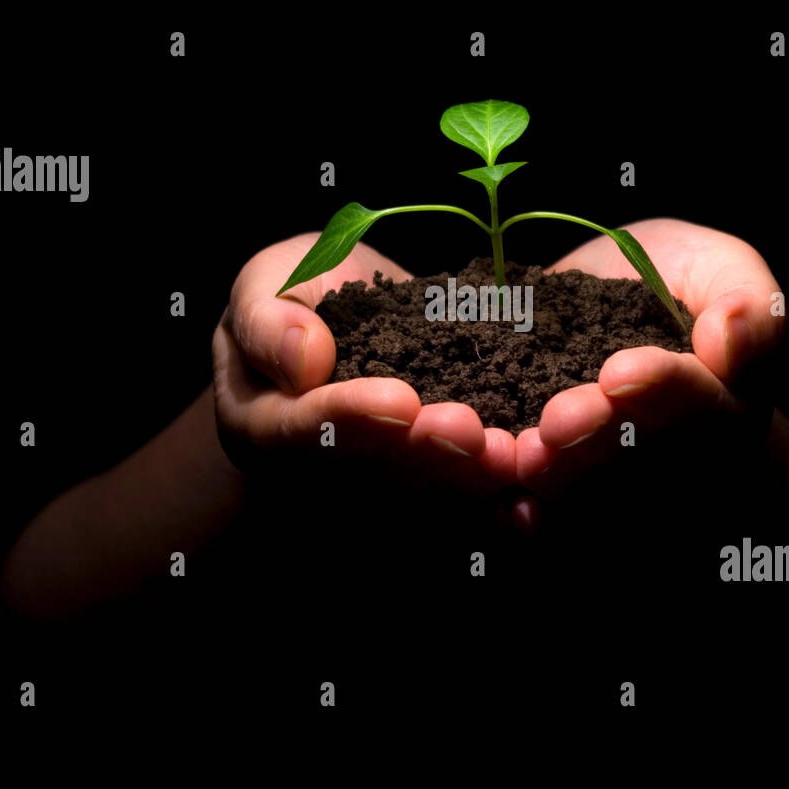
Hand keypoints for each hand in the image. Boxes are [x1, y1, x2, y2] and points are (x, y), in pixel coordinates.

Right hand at [211, 234, 517, 492]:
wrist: (348, 313)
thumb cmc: (296, 290)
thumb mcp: (267, 282)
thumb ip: (268, 320)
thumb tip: (304, 361)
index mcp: (260, 426)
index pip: (298, 432)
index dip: (351, 419)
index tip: (402, 401)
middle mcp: (311, 477)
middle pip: (365, 479)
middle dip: (423, 457)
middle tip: (471, 432)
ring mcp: (367, 489)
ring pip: (416, 501)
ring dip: (466, 482)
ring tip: (510, 455)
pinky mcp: (422, 488)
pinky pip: (457, 505)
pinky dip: (494, 505)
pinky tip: (528, 497)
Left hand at [515, 218, 785, 496]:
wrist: (616, 298)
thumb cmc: (682, 280)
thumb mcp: (724, 268)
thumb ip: (751, 305)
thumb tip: (727, 342)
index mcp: (725, 407)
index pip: (704, 407)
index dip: (663, 391)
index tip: (617, 371)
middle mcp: (681, 456)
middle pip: (647, 462)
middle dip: (600, 442)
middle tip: (558, 422)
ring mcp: (628, 479)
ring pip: (600, 496)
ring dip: (559, 479)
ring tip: (523, 455)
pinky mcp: (574, 487)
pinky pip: (559, 520)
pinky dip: (534, 518)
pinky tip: (511, 510)